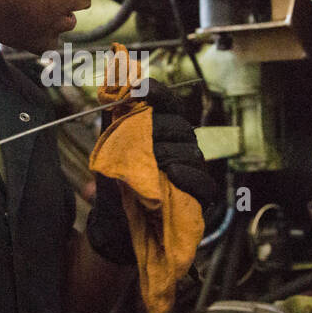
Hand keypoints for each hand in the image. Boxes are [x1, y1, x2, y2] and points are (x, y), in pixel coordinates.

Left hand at [85, 79, 218, 263]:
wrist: (113, 225)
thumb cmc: (114, 185)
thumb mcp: (107, 152)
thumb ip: (113, 122)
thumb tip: (112, 90)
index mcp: (162, 131)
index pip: (167, 103)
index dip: (157, 92)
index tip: (140, 87)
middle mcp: (181, 146)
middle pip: (181, 126)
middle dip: (159, 129)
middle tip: (141, 139)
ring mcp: (193, 170)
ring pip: (192, 151)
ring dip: (170, 154)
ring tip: (154, 162)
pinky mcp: (200, 196)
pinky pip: (204, 182)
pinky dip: (188, 176)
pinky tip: (173, 175)